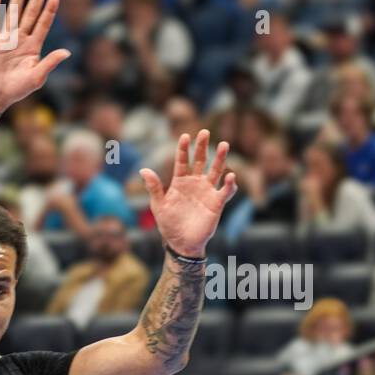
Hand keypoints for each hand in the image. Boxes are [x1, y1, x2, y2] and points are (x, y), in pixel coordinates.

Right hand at [0, 0, 69, 111]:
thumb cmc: (18, 89)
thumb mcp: (37, 77)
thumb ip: (50, 63)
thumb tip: (67, 52)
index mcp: (34, 46)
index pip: (43, 24)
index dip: (49, 11)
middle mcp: (21, 39)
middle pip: (30, 14)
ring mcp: (6, 39)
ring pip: (12, 13)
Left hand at [141, 130, 236, 258]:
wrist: (182, 243)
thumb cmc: (168, 224)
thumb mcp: (158, 205)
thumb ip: (154, 187)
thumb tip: (144, 169)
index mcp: (180, 181)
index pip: (182, 161)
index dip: (184, 148)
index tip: (185, 136)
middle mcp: (195, 183)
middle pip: (200, 160)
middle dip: (202, 146)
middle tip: (204, 131)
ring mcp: (207, 192)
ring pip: (215, 171)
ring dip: (220, 158)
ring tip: (224, 144)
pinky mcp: (217, 203)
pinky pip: (225, 191)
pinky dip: (230, 184)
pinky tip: (231, 176)